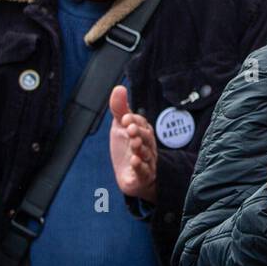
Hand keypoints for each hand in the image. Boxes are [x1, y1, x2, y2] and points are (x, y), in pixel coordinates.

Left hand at [109, 85, 156, 202]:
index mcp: (143, 133)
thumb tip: (119, 87)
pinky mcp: (142, 178)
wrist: (131, 177)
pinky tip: (135, 162)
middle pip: (146, 138)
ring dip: (140, 148)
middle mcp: (147, 147)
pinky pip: (144, 172)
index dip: (134, 121)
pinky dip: (140, 167)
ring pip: (146, 154)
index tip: (125, 118)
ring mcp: (146, 162)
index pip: (142, 124)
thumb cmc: (127, 149)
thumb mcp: (121, 127)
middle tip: (130, 129)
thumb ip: (120, 109)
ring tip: (134, 144)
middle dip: (139, 133)